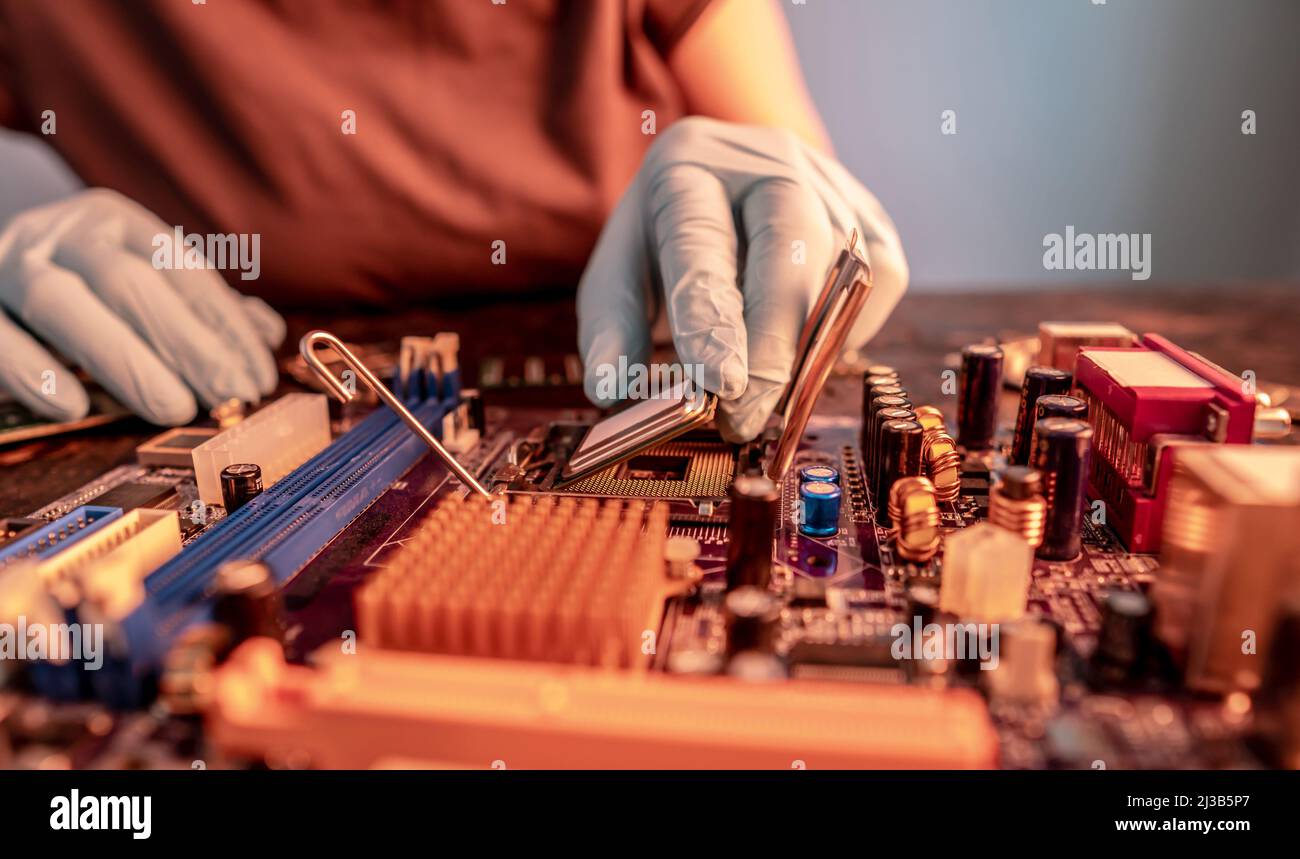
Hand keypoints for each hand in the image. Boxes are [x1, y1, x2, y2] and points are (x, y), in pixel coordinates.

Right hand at [0, 188, 283, 424]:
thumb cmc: (81, 291)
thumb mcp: (144, 287)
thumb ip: (200, 309)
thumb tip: (265, 333)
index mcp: (115, 223)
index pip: (181, 270)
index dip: (225, 327)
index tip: (257, 378)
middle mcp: (60, 234)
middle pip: (129, 283)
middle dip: (187, 345)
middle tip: (227, 396)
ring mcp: (8, 264)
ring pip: (61, 303)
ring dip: (123, 360)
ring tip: (173, 408)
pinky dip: (34, 372)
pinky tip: (75, 408)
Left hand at [578, 117, 907, 442]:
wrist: (720, 186)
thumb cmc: (663, 239)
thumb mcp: (619, 272)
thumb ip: (612, 329)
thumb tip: (612, 391)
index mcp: (688, 163)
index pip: (701, 242)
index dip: (711, 317)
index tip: (718, 383)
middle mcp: (767, 159)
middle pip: (791, 245)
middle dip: (774, 342)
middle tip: (746, 417)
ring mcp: (829, 181)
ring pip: (844, 271)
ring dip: (808, 349)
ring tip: (765, 398)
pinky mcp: (870, 214)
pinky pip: (880, 282)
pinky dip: (847, 330)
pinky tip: (804, 348)